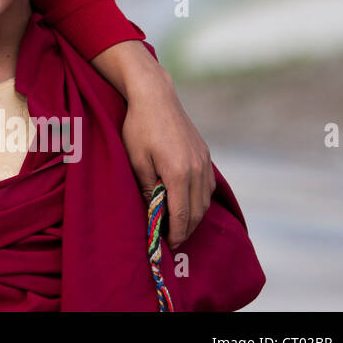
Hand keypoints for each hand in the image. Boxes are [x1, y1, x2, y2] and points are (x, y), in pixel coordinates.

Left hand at [92, 41, 214, 248]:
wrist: (156, 97)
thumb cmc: (139, 127)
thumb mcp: (136, 160)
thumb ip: (148, 188)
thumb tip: (155, 211)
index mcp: (179, 173)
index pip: (181, 215)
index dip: (175, 233)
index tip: (167, 245)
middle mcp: (197, 170)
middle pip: (197, 212)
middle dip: (186, 229)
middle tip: (172, 239)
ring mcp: (204, 162)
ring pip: (205, 200)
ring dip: (194, 216)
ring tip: (178, 224)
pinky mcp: (205, 154)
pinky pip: (207, 186)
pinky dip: (199, 199)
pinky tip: (187, 202)